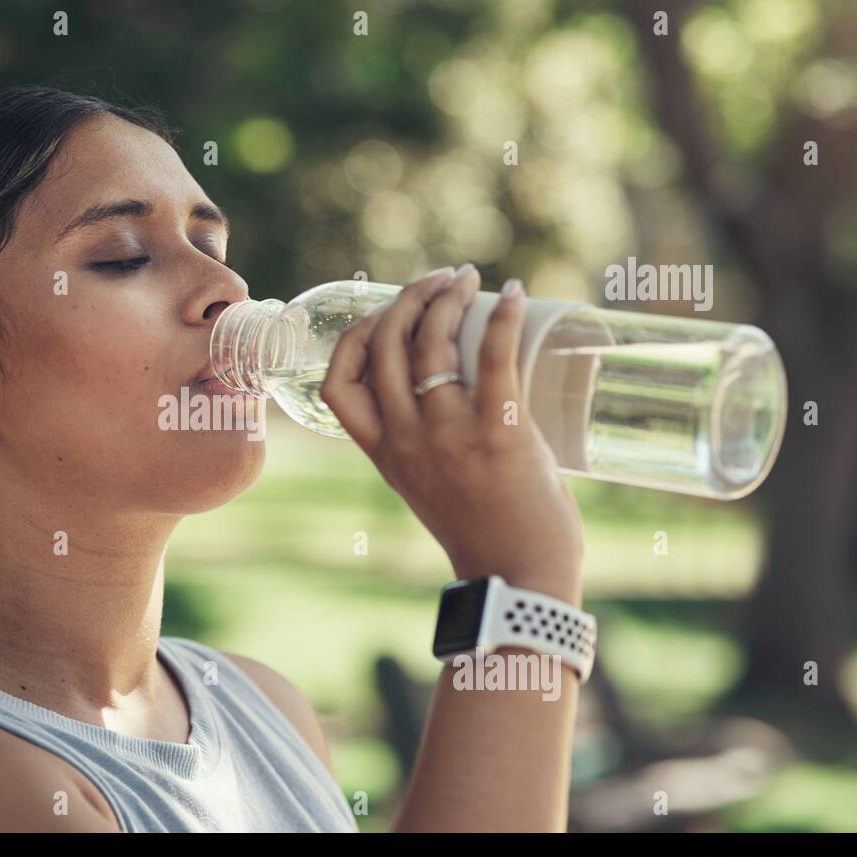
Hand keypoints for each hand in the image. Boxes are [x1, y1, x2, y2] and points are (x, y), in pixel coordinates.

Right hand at [319, 263, 584, 606]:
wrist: (519, 576)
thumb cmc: (483, 531)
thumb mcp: (425, 485)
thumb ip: (421, 444)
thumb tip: (447, 387)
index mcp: (383, 452)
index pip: (337, 383)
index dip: (353, 337)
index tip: (384, 314)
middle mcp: (405, 438)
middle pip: (383, 344)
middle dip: (407, 298)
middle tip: (440, 281)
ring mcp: (448, 434)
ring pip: (430, 343)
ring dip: (448, 298)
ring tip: (469, 280)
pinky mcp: (497, 432)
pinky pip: (493, 356)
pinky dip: (502, 316)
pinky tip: (513, 294)